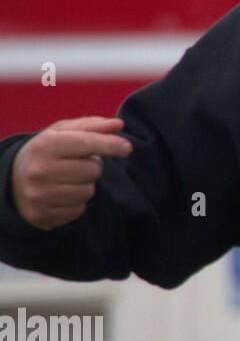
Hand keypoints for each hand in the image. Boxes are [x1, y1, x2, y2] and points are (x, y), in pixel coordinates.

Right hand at [9, 117, 132, 230]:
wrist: (12, 180)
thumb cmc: (46, 152)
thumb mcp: (62, 133)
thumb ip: (92, 127)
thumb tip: (118, 125)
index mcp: (45, 145)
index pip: (86, 144)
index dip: (111, 145)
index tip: (127, 147)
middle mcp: (40, 170)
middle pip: (93, 170)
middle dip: (92, 167)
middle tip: (76, 164)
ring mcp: (39, 195)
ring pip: (88, 192)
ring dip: (85, 185)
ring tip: (67, 179)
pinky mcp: (42, 215)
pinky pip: (78, 210)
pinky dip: (76, 203)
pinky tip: (61, 194)